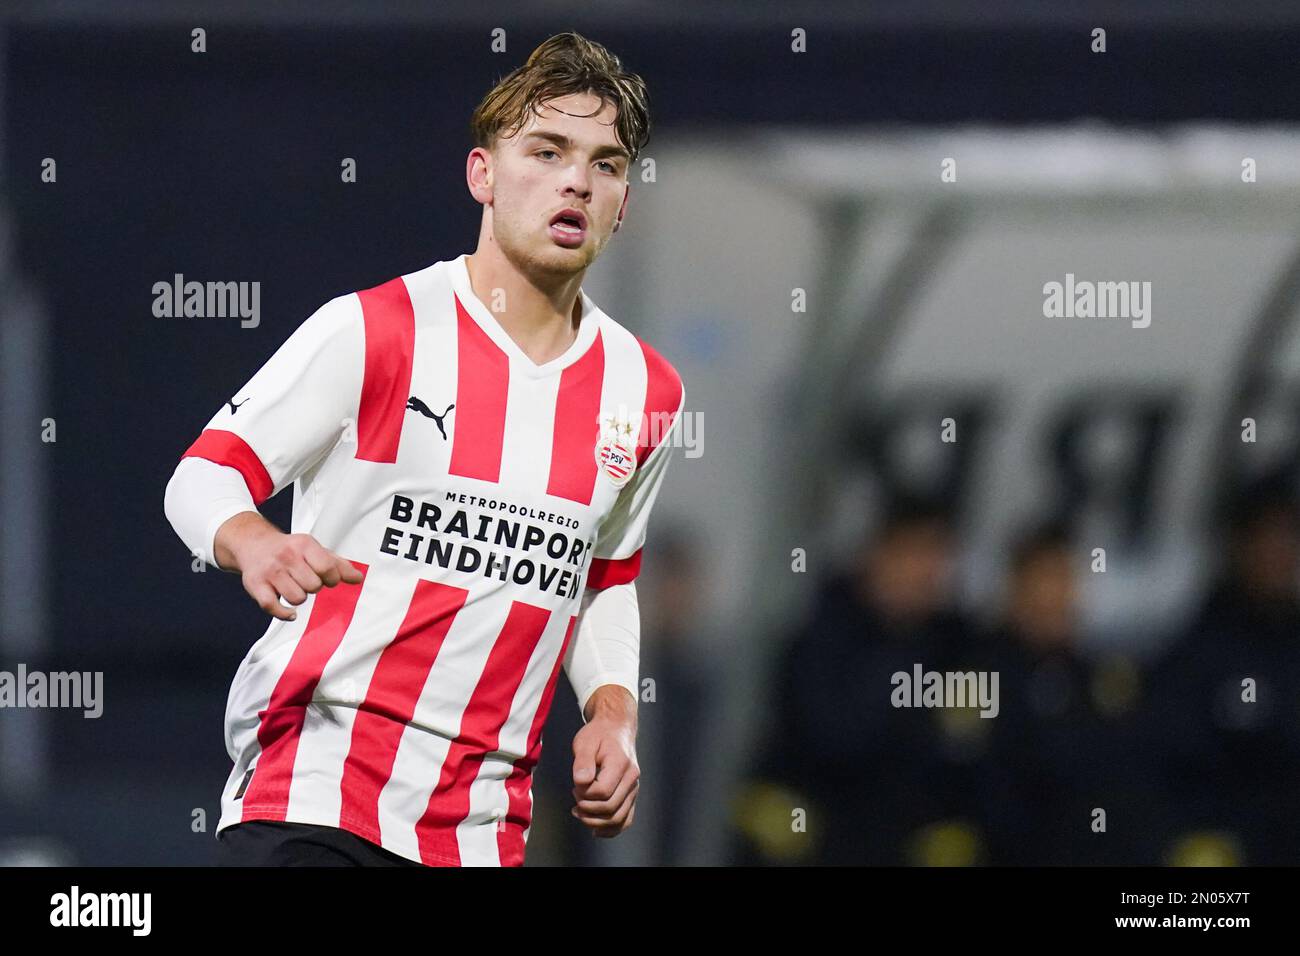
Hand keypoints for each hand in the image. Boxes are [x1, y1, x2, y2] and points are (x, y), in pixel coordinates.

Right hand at [215, 512, 362, 620]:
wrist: (254, 544)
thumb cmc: (290, 550)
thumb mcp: (315, 550)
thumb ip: (338, 564)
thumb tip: (358, 579)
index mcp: (304, 545)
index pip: (328, 568)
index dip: (332, 579)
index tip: (327, 578)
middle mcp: (286, 556)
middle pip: (314, 586)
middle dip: (314, 587)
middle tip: (306, 581)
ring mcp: (270, 571)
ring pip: (296, 598)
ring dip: (299, 598)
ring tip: (294, 588)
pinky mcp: (255, 585)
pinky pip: (273, 607)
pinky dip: (284, 613)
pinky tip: (289, 611)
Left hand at [571, 685, 638, 837]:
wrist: (616, 728)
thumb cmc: (599, 734)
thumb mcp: (585, 742)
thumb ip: (582, 762)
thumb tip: (580, 782)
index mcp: (621, 764)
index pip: (602, 791)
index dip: (584, 794)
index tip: (574, 787)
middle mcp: (632, 778)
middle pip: (610, 807)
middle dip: (587, 808)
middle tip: (574, 797)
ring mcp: (634, 788)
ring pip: (618, 818)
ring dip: (596, 821)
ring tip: (579, 813)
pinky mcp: (631, 795)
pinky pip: (625, 819)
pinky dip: (611, 829)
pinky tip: (595, 829)